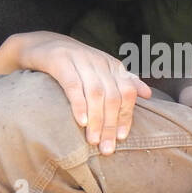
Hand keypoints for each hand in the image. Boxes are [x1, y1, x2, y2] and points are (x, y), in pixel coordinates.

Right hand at [9, 32, 151, 154]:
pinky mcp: (60, 62)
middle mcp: (99, 62)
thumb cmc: (75, 64)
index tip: (122, 138)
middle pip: (112, 96)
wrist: (42, 44)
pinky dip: (79, 104)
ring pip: (95, 93)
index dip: (126, 116)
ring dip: (96, 119)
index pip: (127, 92)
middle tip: (106, 148)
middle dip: (111, 125)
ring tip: (93, 140)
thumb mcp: (102, 71)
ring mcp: (80, 60)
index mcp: (112, 66)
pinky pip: (73, 85)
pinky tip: (81, 121)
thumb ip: (124, 82)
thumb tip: (148, 94)